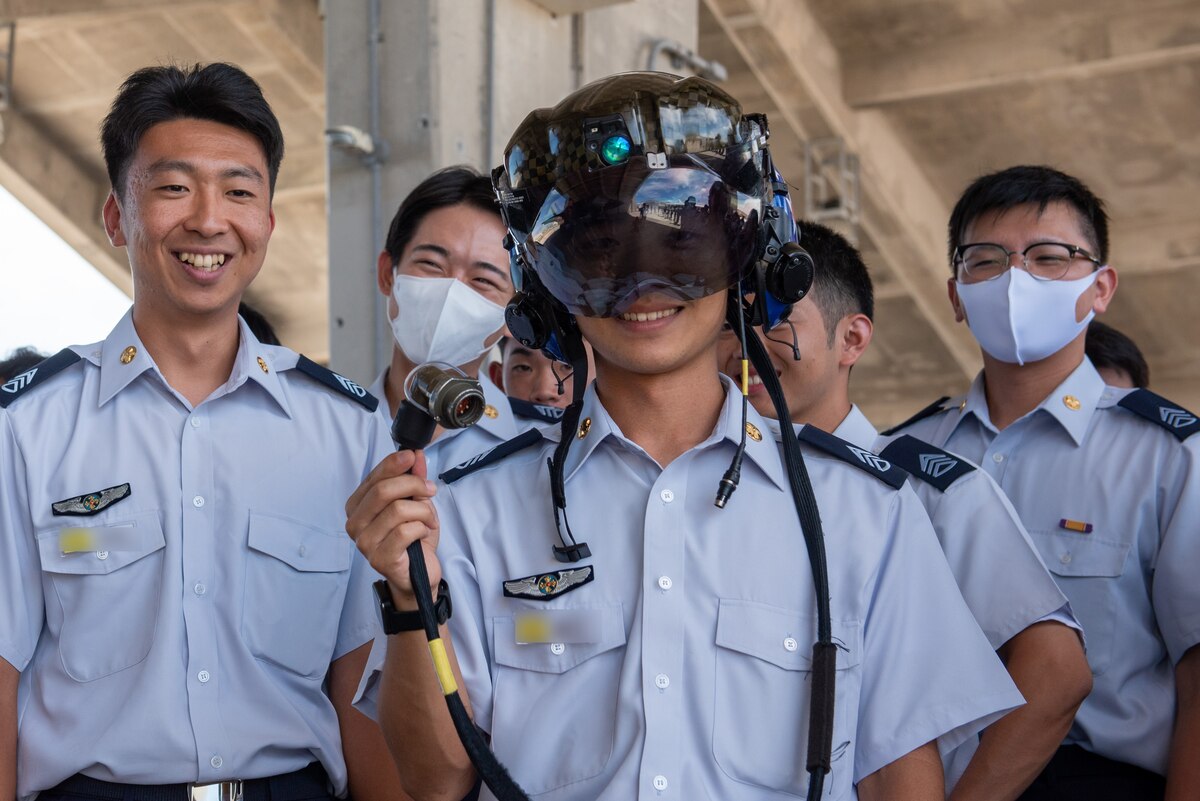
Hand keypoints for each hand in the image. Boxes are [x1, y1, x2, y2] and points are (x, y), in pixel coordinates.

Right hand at [346, 449, 440, 608]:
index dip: (394, 464)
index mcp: (358, 506)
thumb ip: (414, 480)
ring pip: (398, 510)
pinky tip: (423, 534)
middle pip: (384, 491)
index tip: (412, 456)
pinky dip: (422, 528)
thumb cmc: (413, 539)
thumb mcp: (416, 504)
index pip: (373, 478)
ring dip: (423, 511)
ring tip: (429, 520)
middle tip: (431, 490)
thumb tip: (416, 456)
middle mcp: (355, 523)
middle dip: (414, 485)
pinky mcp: (379, 558)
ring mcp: (364, 542)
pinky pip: (406, 531)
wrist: (418, 576)